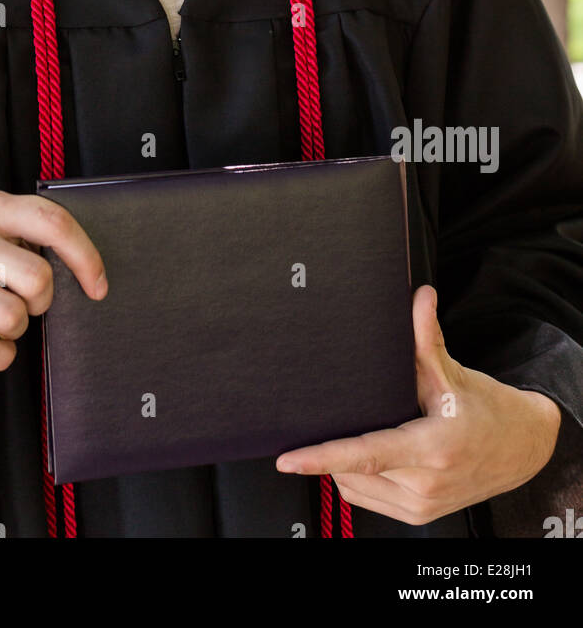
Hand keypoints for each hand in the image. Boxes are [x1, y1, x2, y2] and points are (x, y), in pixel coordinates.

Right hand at [0, 188, 106, 381]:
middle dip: (42, 301)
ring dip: (16, 330)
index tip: (97, 287)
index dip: (85, 257)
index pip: (53, 222)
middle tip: (27, 303)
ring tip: (0, 322)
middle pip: (38, 277)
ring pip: (13, 316)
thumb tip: (80, 262)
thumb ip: (22, 228)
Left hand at [275, 284, 562, 524]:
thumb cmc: (489, 411)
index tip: (288, 459)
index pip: (366, 456)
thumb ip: (427, 337)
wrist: (523, 448)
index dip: (322, 458)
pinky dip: (356, 478)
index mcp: (433, 448)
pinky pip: (368, 498)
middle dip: (330, 446)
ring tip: (357, 431)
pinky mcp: (419, 515)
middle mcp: (425, 484)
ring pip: (355, 487)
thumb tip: (419, 295)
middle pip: (353, 469)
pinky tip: (364, 454)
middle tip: (327, 415)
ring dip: (341, 464)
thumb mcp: (455, 374)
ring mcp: (422, 506)